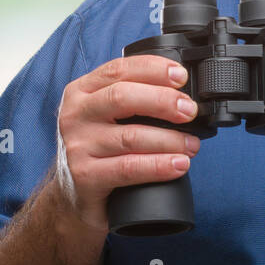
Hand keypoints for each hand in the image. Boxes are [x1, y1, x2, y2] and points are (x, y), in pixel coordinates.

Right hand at [54, 56, 201, 231]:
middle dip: (163, 101)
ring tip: (191, 145)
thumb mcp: (108, 116)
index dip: (153, 69)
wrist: (73, 194)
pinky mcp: (85, 176)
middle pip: (122, 97)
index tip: (181, 77)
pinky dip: (159, 166)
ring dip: (170, 139)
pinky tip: (179, 165)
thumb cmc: (100, 149)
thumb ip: (135, 100)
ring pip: (131, 136)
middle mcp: (76, 115)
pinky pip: (129, 168)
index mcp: (82, 91)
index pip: (118, 70)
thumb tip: (185, 98)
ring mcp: (78, 146)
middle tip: (189, 111)